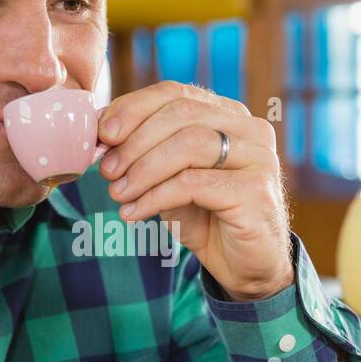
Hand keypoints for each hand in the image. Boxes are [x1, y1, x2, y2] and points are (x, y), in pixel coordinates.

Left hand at [96, 81, 292, 300]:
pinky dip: (155, 197)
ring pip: (188, 144)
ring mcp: (258, 159)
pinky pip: (192, 183)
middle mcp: (250, 130)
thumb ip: (147, 153)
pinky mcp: (254, 191)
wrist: (247, 268)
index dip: (134, 108)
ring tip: (118, 193)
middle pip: (181, 113)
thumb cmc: (209, 219)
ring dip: (143, 169)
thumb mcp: (171, 179)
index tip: (103, 134)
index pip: (176, 93)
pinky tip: (135, 213)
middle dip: (135, 141)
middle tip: (107, 170)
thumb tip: (102, 134)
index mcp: (229, 116)